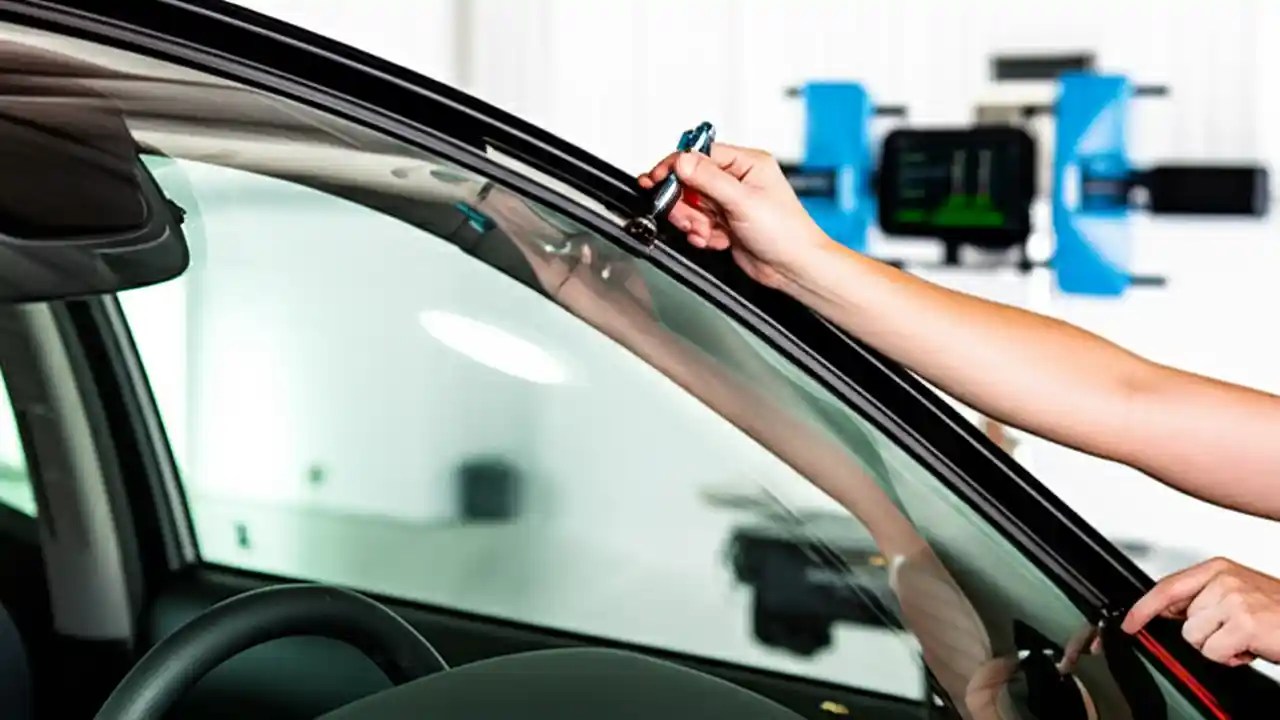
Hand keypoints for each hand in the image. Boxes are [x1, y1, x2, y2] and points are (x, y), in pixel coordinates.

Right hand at [637, 144, 832, 289]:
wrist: (793, 268)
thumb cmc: (786, 232)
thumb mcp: (743, 201)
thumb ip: (709, 179)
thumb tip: (681, 160)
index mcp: (746, 163)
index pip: (700, 154)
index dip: (676, 166)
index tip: (658, 179)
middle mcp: (736, 180)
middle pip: (689, 181)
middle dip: (685, 203)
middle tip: (690, 217)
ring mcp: (728, 202)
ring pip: (690, 205)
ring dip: (693, 222)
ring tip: (707, 232)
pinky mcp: (723, 223)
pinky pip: (696, 223)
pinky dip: (700, 234)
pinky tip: (715, 240)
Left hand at [1122, 556, 1279, 665]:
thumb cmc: (1277, 612)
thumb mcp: (1238, 595)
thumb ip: (1202, 598)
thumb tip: (1165, 613)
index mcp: (1217, 569)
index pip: (1167, 587)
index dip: (1143, 607)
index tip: (1128, 623)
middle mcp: (1223, 580)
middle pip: (1182, 622)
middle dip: (1205, 635)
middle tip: (1235, 631)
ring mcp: (1233, 600)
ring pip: (1194, 638)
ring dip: (1218, 647)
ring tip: (1244, 637)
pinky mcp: (1243, 623)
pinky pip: (1213, 652)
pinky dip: (1231, 658)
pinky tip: (1250, 647)